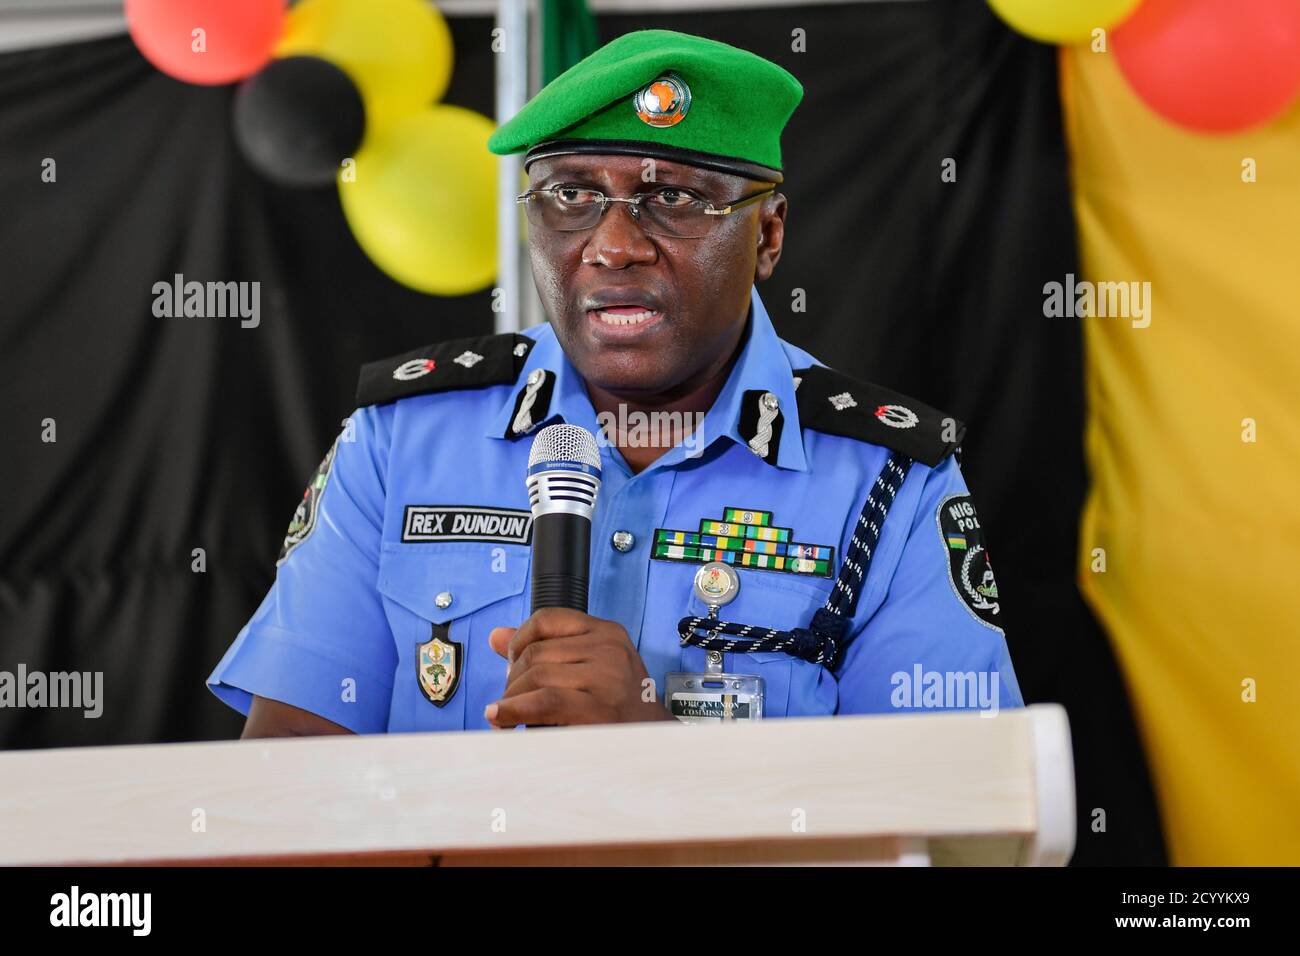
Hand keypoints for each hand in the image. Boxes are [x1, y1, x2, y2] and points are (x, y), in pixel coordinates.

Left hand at [485, 607, 674, 727]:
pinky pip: (543, 701)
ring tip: (507, 717)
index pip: (547, 619)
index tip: (511, 666)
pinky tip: (503, 718)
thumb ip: (543, 649)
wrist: (655, 746)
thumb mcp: (587, 669)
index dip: (518, 641)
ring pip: (535, 675)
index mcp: (607, 633)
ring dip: (511, 699)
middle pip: (536, 652)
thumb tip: (496, 636)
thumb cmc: (616, 709)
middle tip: (508, 702)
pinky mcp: (599, 709)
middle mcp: (609, 650)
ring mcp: (607, 678)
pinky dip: (515, 710)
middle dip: (512, 679)